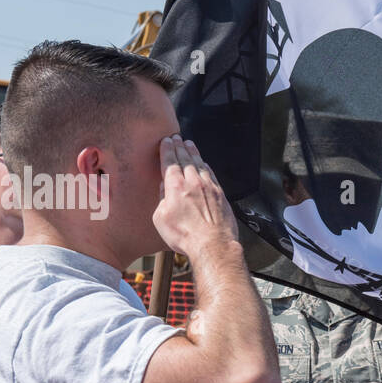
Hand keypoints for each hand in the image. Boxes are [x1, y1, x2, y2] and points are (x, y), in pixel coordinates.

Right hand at [153, 136, 238, 260]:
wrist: (213, 245)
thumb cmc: (185, 236)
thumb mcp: (161, 218)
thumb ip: (162, 199)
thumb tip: (165, 187)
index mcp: (175, 186)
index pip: (170, 161)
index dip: (167, 149)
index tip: (166, 141)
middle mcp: (193, 182)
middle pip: (185, 158)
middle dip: (179, 146)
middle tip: (176, 137)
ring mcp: (209, 187)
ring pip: (200, 163)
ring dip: (193, 152)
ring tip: (189, 143)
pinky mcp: (220, 194)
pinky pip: (212, 174)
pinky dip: (206, 166)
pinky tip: (204, 163)